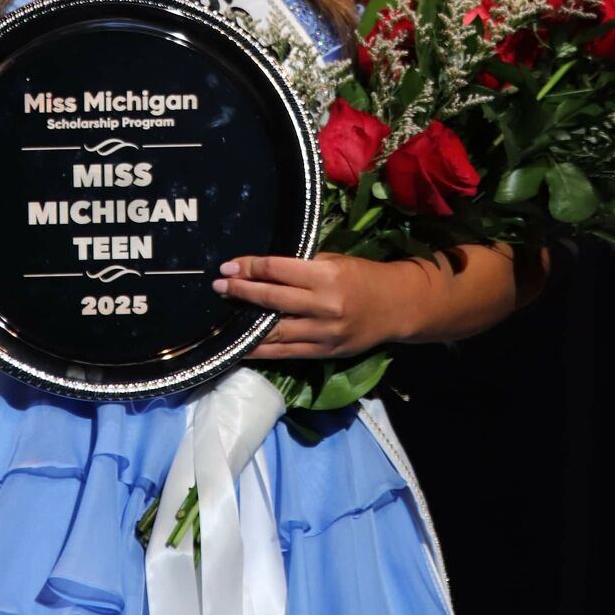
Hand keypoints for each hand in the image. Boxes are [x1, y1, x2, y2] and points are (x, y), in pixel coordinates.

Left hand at [214, 252, 428, 358]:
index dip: (250, 267)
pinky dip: (262, 350)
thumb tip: (264, 267)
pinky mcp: (324, 353)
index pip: (278, 270)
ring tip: (223, 317)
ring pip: (275, 331)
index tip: (228, 266)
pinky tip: (243, 346)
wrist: (396, 307)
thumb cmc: (362, 276)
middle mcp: (323, 306)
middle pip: (272, 299)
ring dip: (246, 324)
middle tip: (218, 285)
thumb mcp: (335, 261)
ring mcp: (323, 333)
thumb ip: (303, 265)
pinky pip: (286, 353)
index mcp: (326, 276)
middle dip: (241, 292)